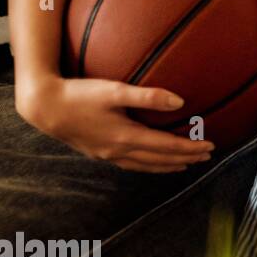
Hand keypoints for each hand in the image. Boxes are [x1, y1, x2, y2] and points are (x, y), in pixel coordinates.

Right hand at [15, 76, 214, 172]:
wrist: (45, 107)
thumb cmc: (80, 95)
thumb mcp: (115, 91)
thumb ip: (148, 96)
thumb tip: (180, 102)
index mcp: (127, 137)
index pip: (168, 147)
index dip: (191, 148)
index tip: (211, 146)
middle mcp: (119, 150)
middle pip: (161, 159)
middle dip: (186, 159)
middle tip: (207, 157)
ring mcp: (108, 155)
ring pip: (146, 165)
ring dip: (169, 165)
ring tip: (186, 165)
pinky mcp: (99, 153)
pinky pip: (132, 165)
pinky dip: (149, 166)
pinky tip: (152, 162)